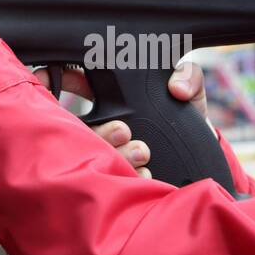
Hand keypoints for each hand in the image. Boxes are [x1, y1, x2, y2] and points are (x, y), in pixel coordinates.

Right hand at [31, 62, 209, 179]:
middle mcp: (104, 127)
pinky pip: (113, 178)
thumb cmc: (184, 123)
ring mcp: (110, 154)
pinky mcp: (120, 177)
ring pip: (95, 152)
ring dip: (117, 152)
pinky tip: (146, 174)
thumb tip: (176, 88)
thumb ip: (189, 76)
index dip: (63, 78)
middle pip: (82, 126)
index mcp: (113, 100)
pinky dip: (130, 175)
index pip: (77, 85)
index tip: (54, 76)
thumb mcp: (191, 94)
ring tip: (143, 152)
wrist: (199, 163)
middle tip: (123, 130)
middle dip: (99, 129)